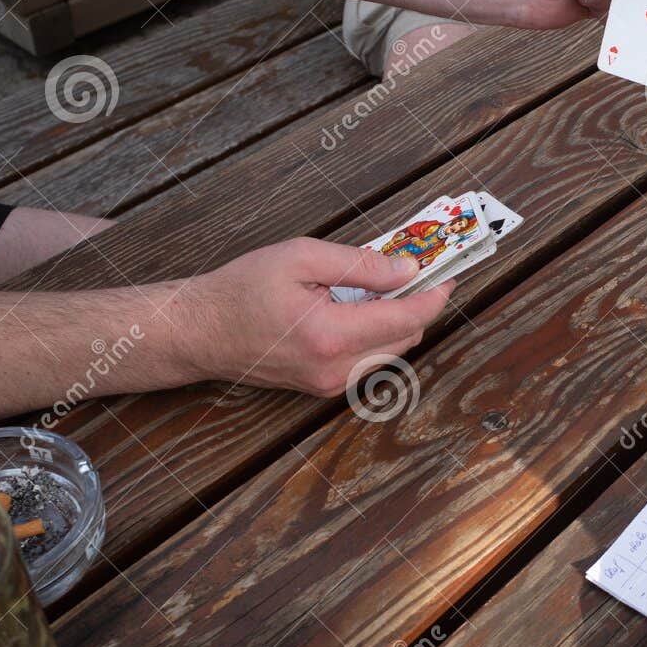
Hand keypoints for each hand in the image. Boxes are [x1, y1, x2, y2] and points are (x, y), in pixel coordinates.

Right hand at [185, 238, 452, 395]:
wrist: (199, 331)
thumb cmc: (241, 289)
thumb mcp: (300, 258)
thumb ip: (360, 265)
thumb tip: (408, 269)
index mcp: (330, 335)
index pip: (406, 319)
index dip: (434, 296)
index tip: (448, 274)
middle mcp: (334, 370)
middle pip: (405, 338)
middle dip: (417, 305)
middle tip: (415, 271)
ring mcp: (328, 385)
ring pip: (390, 353)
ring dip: (398, 321)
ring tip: (384, 287)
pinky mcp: (321, 388)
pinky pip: (368, 361)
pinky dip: (376, 335)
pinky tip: (360, 309)